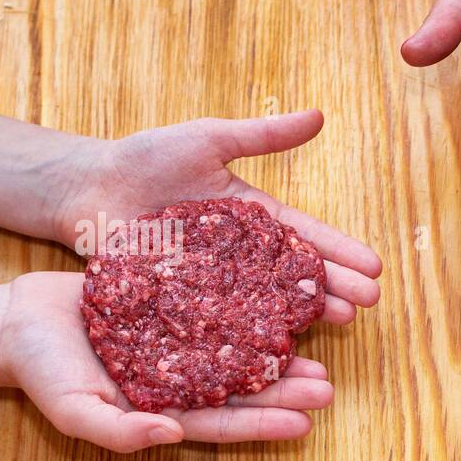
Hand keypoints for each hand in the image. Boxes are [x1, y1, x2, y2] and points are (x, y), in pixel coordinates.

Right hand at [0, 272, 336, 450]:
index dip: (264, 424)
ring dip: (280, 349)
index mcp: (167, 409)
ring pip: (242, 346)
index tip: (305, 425)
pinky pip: (221, 302)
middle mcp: (183, 379)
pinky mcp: (175, 301)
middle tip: (328, 388)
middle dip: (287, 389)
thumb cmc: (42, 372)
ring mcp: (181, 341)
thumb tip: (170, 436)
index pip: (225, 423)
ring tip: (319, 350)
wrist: (18, 316)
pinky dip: (252, 302)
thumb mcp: (75, 412)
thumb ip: (120, 431)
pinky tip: (283, 298)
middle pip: (245, 387)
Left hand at [54, 110, 380, 323]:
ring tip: (342, 320)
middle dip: (337, 286)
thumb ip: (263, 135)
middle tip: (370, 302)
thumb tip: (320, 116)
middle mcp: (242, 257)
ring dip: (307, 312)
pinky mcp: (186, 304)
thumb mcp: (207, 138)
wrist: (84, 187)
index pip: (307, 237)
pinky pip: (222, 321)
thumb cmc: (144, 159)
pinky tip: (280, 344)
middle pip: (297, 275)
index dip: (341, 251)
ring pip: (269, 302)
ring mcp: (217, 284)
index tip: (376, 267)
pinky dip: (252, 334)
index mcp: (254, 219)